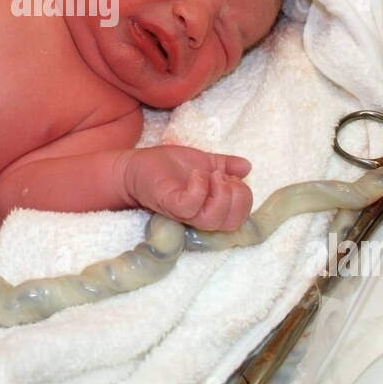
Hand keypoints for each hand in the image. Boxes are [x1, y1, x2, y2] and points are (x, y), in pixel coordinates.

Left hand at [123, 145, 252, 230]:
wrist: (135, 166)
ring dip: (220, 194)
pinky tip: (196, 174)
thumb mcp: (203, 161)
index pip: (240, 215)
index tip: (230, 176)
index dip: (243, 196)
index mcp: (211, 207)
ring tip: (211, 174)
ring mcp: (184, 213)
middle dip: (237, 197)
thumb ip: (225, 165)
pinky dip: (198, 189)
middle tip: (222, 176)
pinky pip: (190, 207)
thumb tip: (247, 167)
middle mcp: (199, 215)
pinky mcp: (169, 205)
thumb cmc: (167, 167)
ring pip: (213, 220)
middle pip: (233, 222)